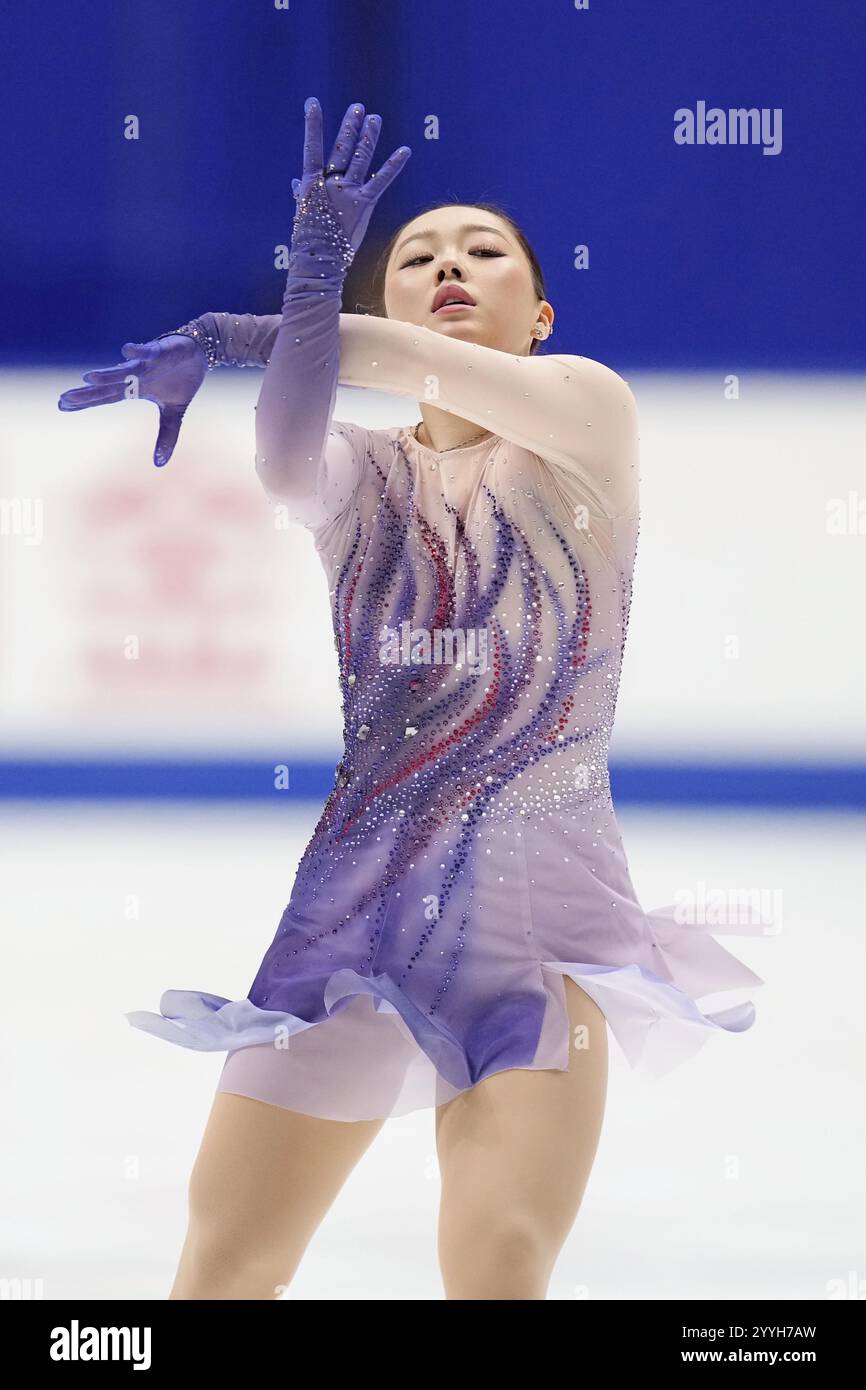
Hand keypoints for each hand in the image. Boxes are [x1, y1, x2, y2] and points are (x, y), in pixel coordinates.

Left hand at [57, 334, 207, 466]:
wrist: (198, 354)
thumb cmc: (181, 381)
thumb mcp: (174, 413)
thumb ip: (166, 436)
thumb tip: (159, 465)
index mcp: (134, 388)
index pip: (105, 397)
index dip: (85, 402)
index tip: (63, 406)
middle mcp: (134, 375)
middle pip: (107, 387)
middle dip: (87, 393)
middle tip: (64, 399)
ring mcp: (145, 364)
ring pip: (123, 370)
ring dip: (107, 375)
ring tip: (88, 379)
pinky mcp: (160, 352)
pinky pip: (147, 352)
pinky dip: (138, 351)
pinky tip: (126, 350)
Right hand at [289, 97, 410, 264]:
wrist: (318, 260)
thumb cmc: (307, 240)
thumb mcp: (301, 213)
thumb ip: (301, 195)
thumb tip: (295, 184)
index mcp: (312, 184)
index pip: (311, 148)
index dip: (313, 125)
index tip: (312, 104)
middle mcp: (331, 183)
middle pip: (342, 148)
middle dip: (350, 127)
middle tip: (357, 109)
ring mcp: (348, 192)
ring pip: (360, 158)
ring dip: (368, 137)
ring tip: (374, 119)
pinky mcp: (365, 203)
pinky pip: (381, 180)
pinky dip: (393, 165)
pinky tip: (405, 151)